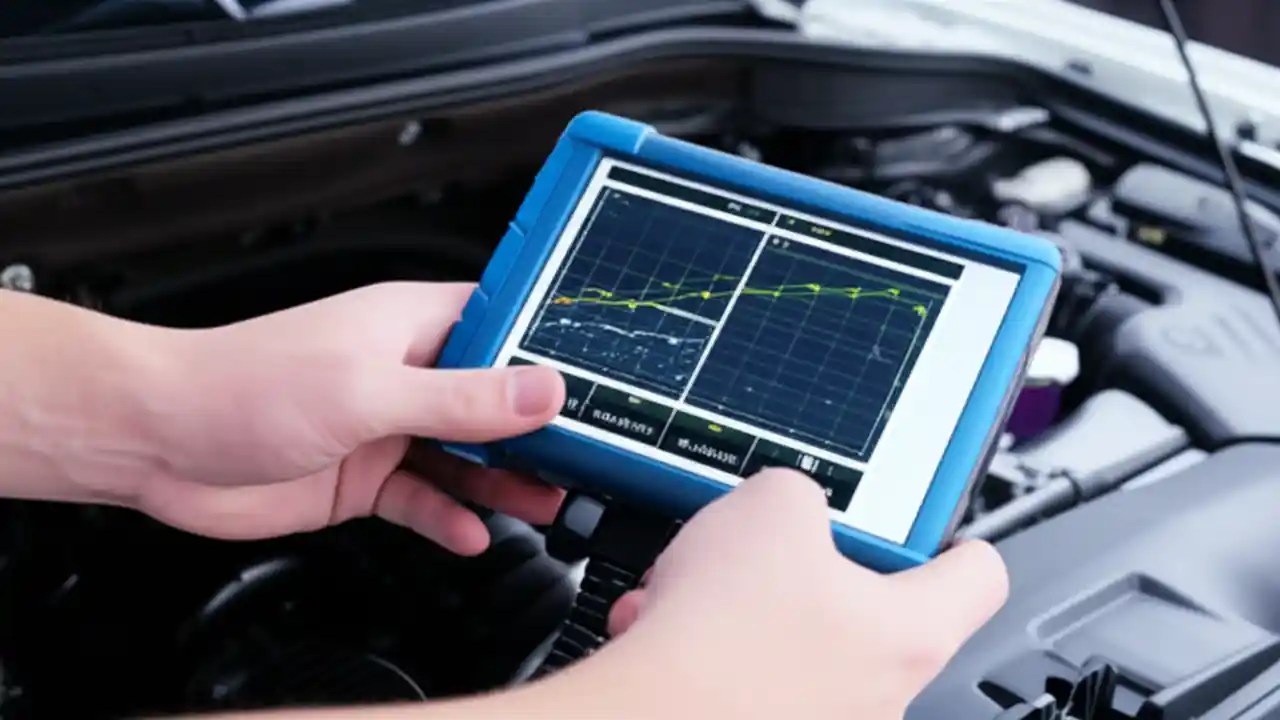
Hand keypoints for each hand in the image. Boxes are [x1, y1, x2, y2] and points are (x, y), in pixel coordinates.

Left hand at [129, 282, 565, 551]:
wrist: (159, 441)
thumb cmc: (244, 385)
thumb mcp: (370, 391)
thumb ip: (462, 398)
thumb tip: (542, 391)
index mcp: (411, 323)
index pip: (502, 324)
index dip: (549, 350)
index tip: (593, 382)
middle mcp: (405, 371)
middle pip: (492, 399)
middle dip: (535, 430)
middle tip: (582, 457)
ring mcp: (385, 426)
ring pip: (464, 455)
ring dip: (503, 479)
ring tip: (546, 502)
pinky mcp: (363, 476)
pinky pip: (424, 498)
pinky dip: (450, 516)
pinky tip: (473, 532)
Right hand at [553, 470, 1007, 718]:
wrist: (645, 715)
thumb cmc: (723, 636)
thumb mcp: (773, 504)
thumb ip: (802, 495)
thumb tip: (790, 509)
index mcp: (910, 632)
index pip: (980, 577)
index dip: (954, 538)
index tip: (926, 528)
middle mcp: (879, 695)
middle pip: (869, 609)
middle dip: (805, 570)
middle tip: (770, 551)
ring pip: (793, 642)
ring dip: (743, 609)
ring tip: (696, 592)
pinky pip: (747, 679)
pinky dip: (709, 649)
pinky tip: (667, 628)